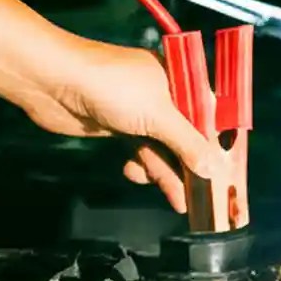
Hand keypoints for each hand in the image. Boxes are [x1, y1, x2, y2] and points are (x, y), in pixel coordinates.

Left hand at [15, 40, 222, 212]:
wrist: (54, 83)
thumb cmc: (110, 86)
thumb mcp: (157, 115)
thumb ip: (187, 143)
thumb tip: (212, 168)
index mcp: (179, 80)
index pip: (209, 115)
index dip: (218, 144)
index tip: (226, 172)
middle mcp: (163, 96)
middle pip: (188, 137)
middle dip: (192, 166)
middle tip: (204, 197)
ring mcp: (140, 113)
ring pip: (164, 149)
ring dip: (167, 173)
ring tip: (179, 200)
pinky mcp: (120, 128)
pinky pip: (141, 153)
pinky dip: (141, 167)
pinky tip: (134, 173)